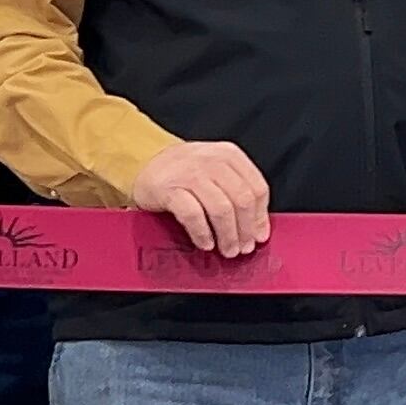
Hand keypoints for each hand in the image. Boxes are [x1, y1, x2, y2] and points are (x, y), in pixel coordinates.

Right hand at [133, 139, 271, 256]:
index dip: (260, 216)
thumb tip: (257, 227)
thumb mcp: (215, 171)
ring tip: (227, 249)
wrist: (145, 164)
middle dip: (246, 229)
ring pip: (221, 209)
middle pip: (241, 199)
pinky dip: (203, 233)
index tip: (259, 235)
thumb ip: (236, 192)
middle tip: (244, 247)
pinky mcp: (169, 189)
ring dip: (228, 235)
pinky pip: (193, 215)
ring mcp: (189, 173)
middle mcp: (211, 161)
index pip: (257, 187)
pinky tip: (206, 243)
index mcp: (229, 155)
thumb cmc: (183, 172)